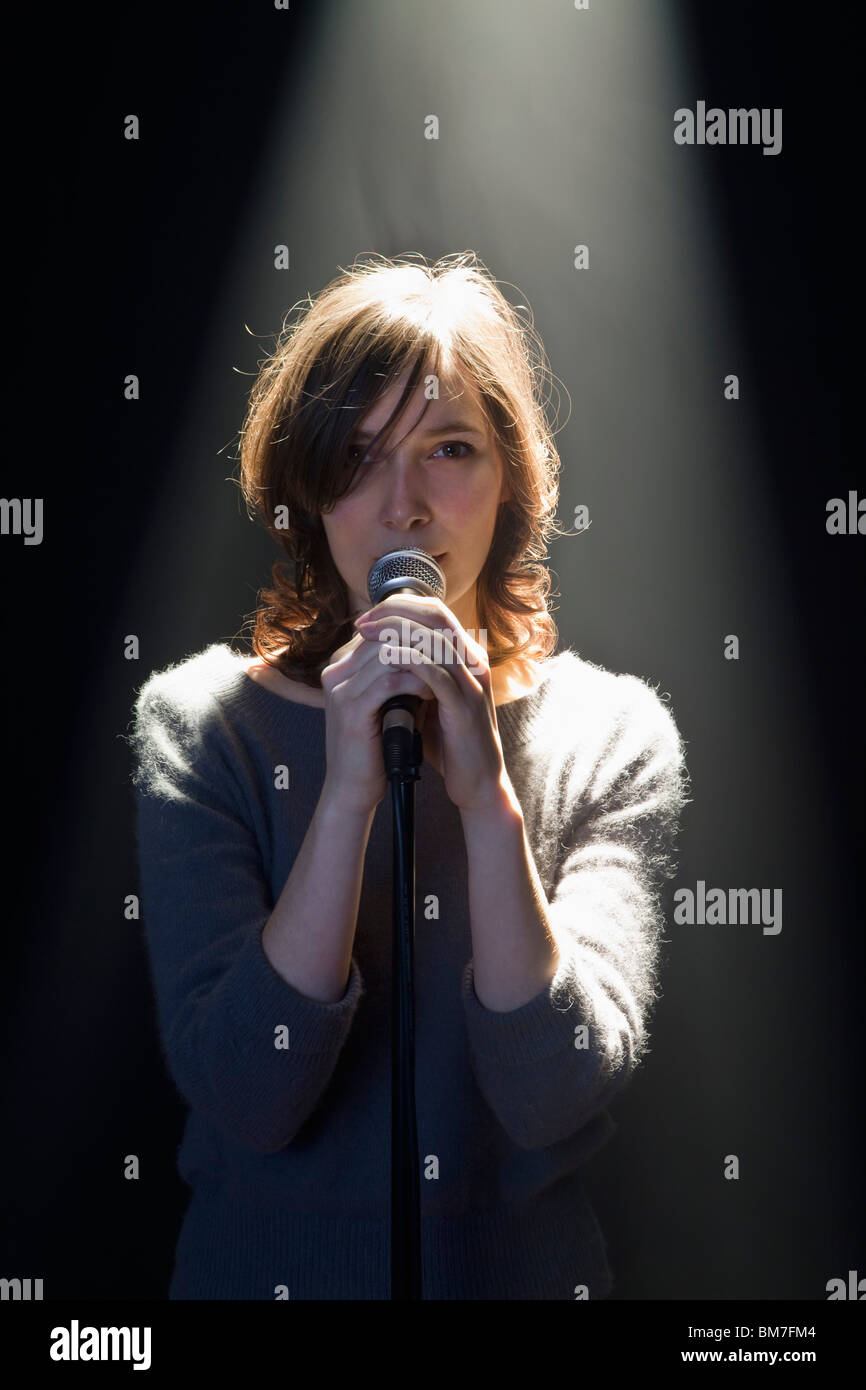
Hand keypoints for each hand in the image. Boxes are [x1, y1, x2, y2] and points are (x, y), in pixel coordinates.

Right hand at [320, 625, 437, 815]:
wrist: (353, 788)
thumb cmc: (375, 745)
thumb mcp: (386, 702)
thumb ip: (398, 674)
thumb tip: (431, 647)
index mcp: (341, 666)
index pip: (381, 631)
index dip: (415, 635)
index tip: (445, 648)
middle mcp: (335, 671)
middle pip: (384, 636)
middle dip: (421, 645)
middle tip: (450, 657)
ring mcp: (340, 689)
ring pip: (389, 655)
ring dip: (422, 662)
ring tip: (445, 675)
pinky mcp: (351, 709)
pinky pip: (389, 682)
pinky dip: (416, 683)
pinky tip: (434, 692)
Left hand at [353, 593, 506, 812]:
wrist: (476, 780)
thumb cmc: (450, 740)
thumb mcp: (428, 699)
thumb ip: (413, 675)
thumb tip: (377, 656)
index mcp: (465, 657)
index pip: (435, 612)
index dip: (399, 607)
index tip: (366, 618)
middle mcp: (473, 662)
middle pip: (436, 616)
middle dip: (395, 613)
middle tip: (362, 622)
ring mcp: (472, 683)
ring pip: (436, 639)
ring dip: (396, 633)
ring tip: (366, 636)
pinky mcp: (465, 706)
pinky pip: (437, 674)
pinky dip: (409, 662)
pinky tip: (385, 660)